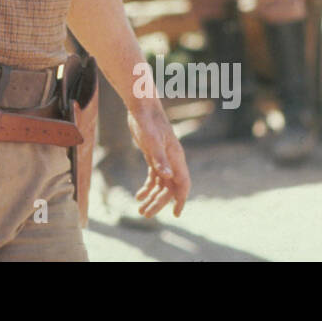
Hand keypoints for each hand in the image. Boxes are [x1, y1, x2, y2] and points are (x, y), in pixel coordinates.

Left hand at [127, 101, 189, 217]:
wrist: (141, 106)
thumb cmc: (147, 120)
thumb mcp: (151, 140)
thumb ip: (158, 158)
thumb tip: (167, 177)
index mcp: (176, 157)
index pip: (183, 184)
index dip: (180, 199)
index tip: (175, 214)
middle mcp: (172, 160)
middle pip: (169, 187)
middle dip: (159, 203)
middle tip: (145, 214)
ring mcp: (163, 158)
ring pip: (161, 184)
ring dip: (152, 198)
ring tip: (141, 210)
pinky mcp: (153, 155)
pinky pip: (153, 176)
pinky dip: (147, 187)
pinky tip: (139, 195)